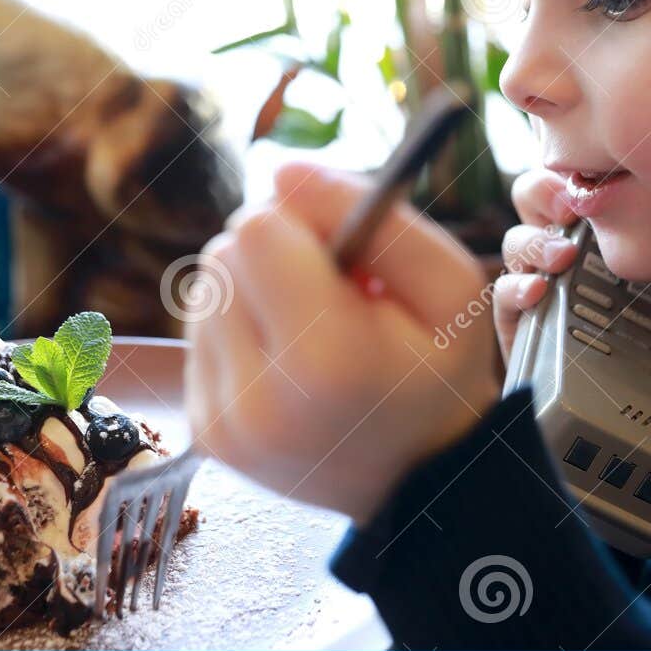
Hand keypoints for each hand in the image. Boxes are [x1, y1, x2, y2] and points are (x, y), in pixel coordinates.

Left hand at [184, 159, 500, 524]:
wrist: (417, 480)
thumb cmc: (439, 374)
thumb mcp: (450, 286)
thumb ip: (376, 214)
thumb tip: (284, 170)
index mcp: (325, 362)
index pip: (255, 230)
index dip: (303, 222)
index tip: (347, 253)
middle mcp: (259, 399)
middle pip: (224, 254)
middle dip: (278, 256)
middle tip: (338, 297)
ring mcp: (223, 422)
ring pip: (205, 289)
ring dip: (255, 291)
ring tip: (315, 331)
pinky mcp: (205, 431)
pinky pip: (200, 332)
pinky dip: (240, 329)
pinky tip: (289, 359)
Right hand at [492, 168, 580, 357]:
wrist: (616, 398)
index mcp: (592, 227)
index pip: (571, 179)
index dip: (572, 170)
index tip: (594, 174)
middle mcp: (558, 247)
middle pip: (533, 198)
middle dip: (545, 194)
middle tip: (571, 208)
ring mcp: (533, 280)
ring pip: (517, 243)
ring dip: (535, 243)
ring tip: (561, 258)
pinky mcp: (515, 320)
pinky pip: (502, 295)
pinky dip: (515, 289)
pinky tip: (536, 292)